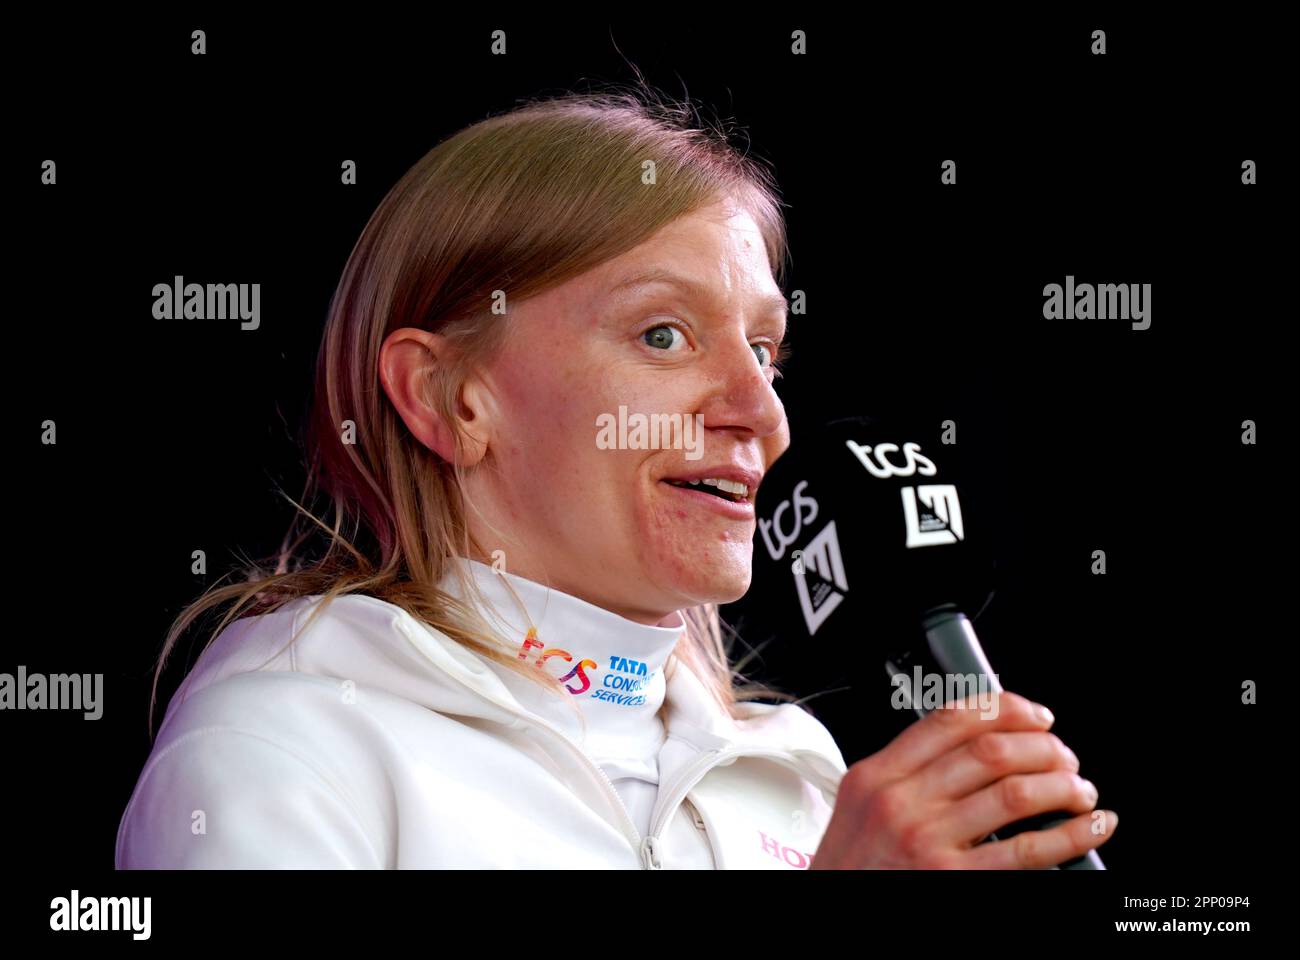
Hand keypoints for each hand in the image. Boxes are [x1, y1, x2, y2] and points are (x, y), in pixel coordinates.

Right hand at [810, 691, 1117, 868]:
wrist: (831, 924)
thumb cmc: (849, 872)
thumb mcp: (860, 808)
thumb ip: (903, 776)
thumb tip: (970, 748)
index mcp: (876, 775)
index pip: (949, 719)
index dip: (1004, 708)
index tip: (1034, 714)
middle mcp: (900, 802)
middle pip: (990, 750)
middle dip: (1043, 747)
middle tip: (1064, 756)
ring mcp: (926, 841)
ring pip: (1015, 792)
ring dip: (1062, 785)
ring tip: (1079, 790)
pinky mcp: (952, 880)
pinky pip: (1027, 850)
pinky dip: (1071, 834)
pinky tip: (1090, 827)